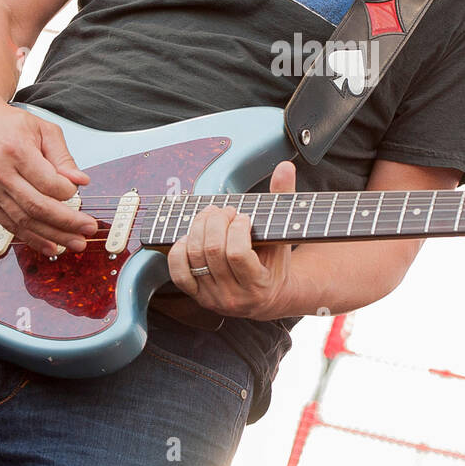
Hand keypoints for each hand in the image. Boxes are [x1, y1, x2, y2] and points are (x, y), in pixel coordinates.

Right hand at [0, 100, 98, 256]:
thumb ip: (63, 157)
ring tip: (75, 242)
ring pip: (23, 221)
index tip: (79, 191)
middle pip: (36, 207)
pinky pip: (9, 225)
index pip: (48, 183)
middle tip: (88, 229)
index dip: (68, 192)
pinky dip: (31, 238)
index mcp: (15, 151)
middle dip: (66, 222)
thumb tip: (80, 182)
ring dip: (52, 236)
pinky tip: (50, 244)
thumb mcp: (43, 130)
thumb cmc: (7, 124)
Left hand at [167, 160, 295, 319]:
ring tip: (210, 217)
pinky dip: (179, 249)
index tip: (243, 218)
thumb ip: (284, 199)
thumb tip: (285, 167)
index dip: (237, 228)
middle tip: (225, 212)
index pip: (238, 254)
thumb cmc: (276, 263)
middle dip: (216, 222)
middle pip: (213, 251)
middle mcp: (233, 297)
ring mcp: (212, 297)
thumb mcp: (284, 235)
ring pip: (194, 256)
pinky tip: (191, 236)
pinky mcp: (196, 295)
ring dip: (199, 228)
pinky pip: (178, 272)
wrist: (267, 298)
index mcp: (259, 285)